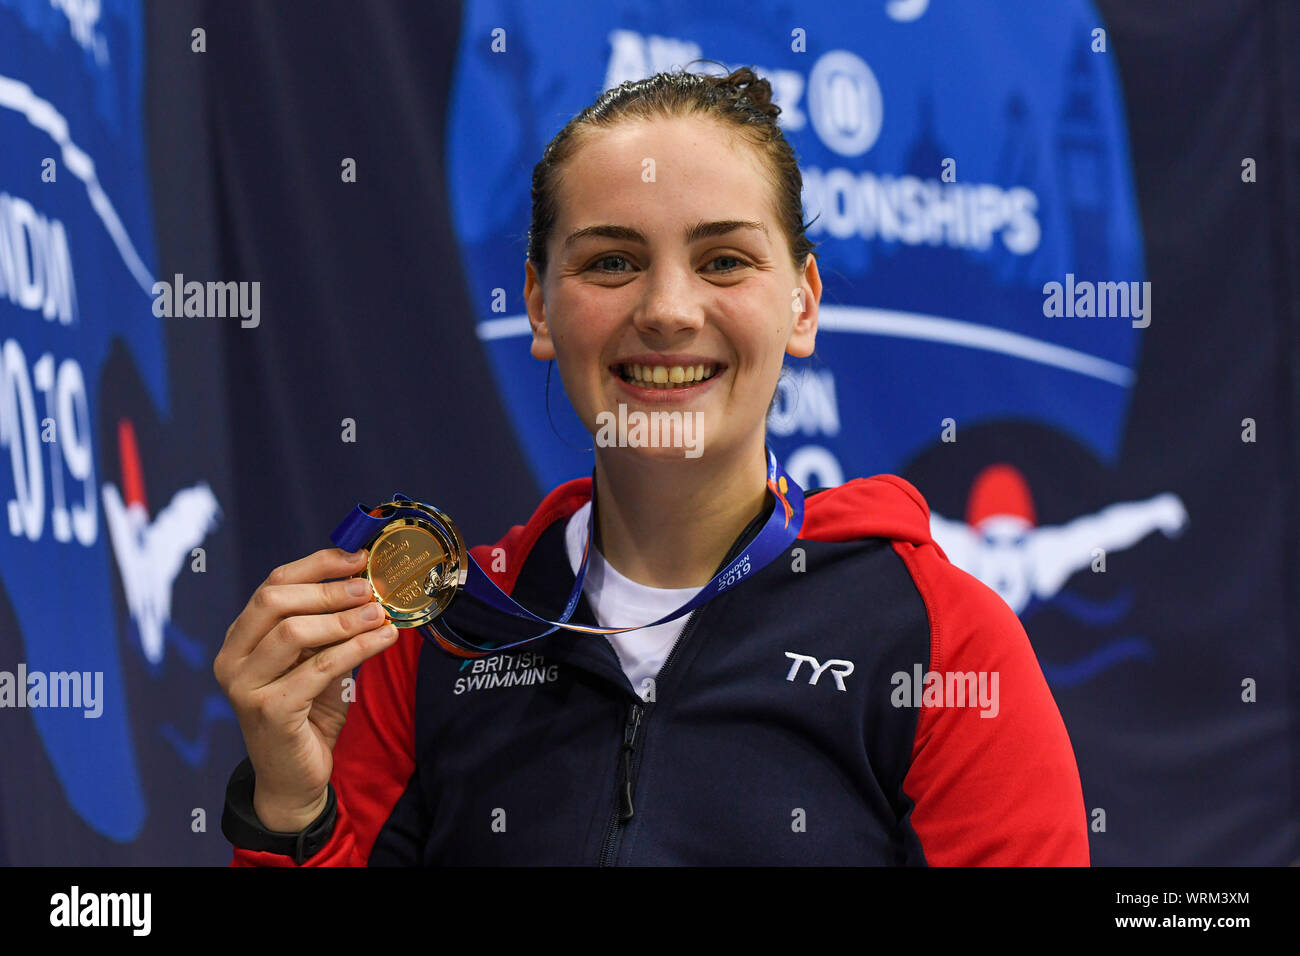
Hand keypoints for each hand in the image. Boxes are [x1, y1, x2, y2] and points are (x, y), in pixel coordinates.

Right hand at [214, 547, 398, 831]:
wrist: (294, 781)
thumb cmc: (307, 715)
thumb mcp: (315, 663)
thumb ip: (329, 628)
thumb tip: (369, 587)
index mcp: (239, 639)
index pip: (273, 585)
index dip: (317, 565)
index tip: (358, 558)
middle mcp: (232, 659)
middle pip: (276, 601)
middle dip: (330, 589)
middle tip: (371, 588)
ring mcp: (244, 686)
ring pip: (294, 632)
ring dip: (346, 619)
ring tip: (382, 613)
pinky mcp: (268, 711)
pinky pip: (319, 668)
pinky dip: (357, 648)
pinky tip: (383, 639)